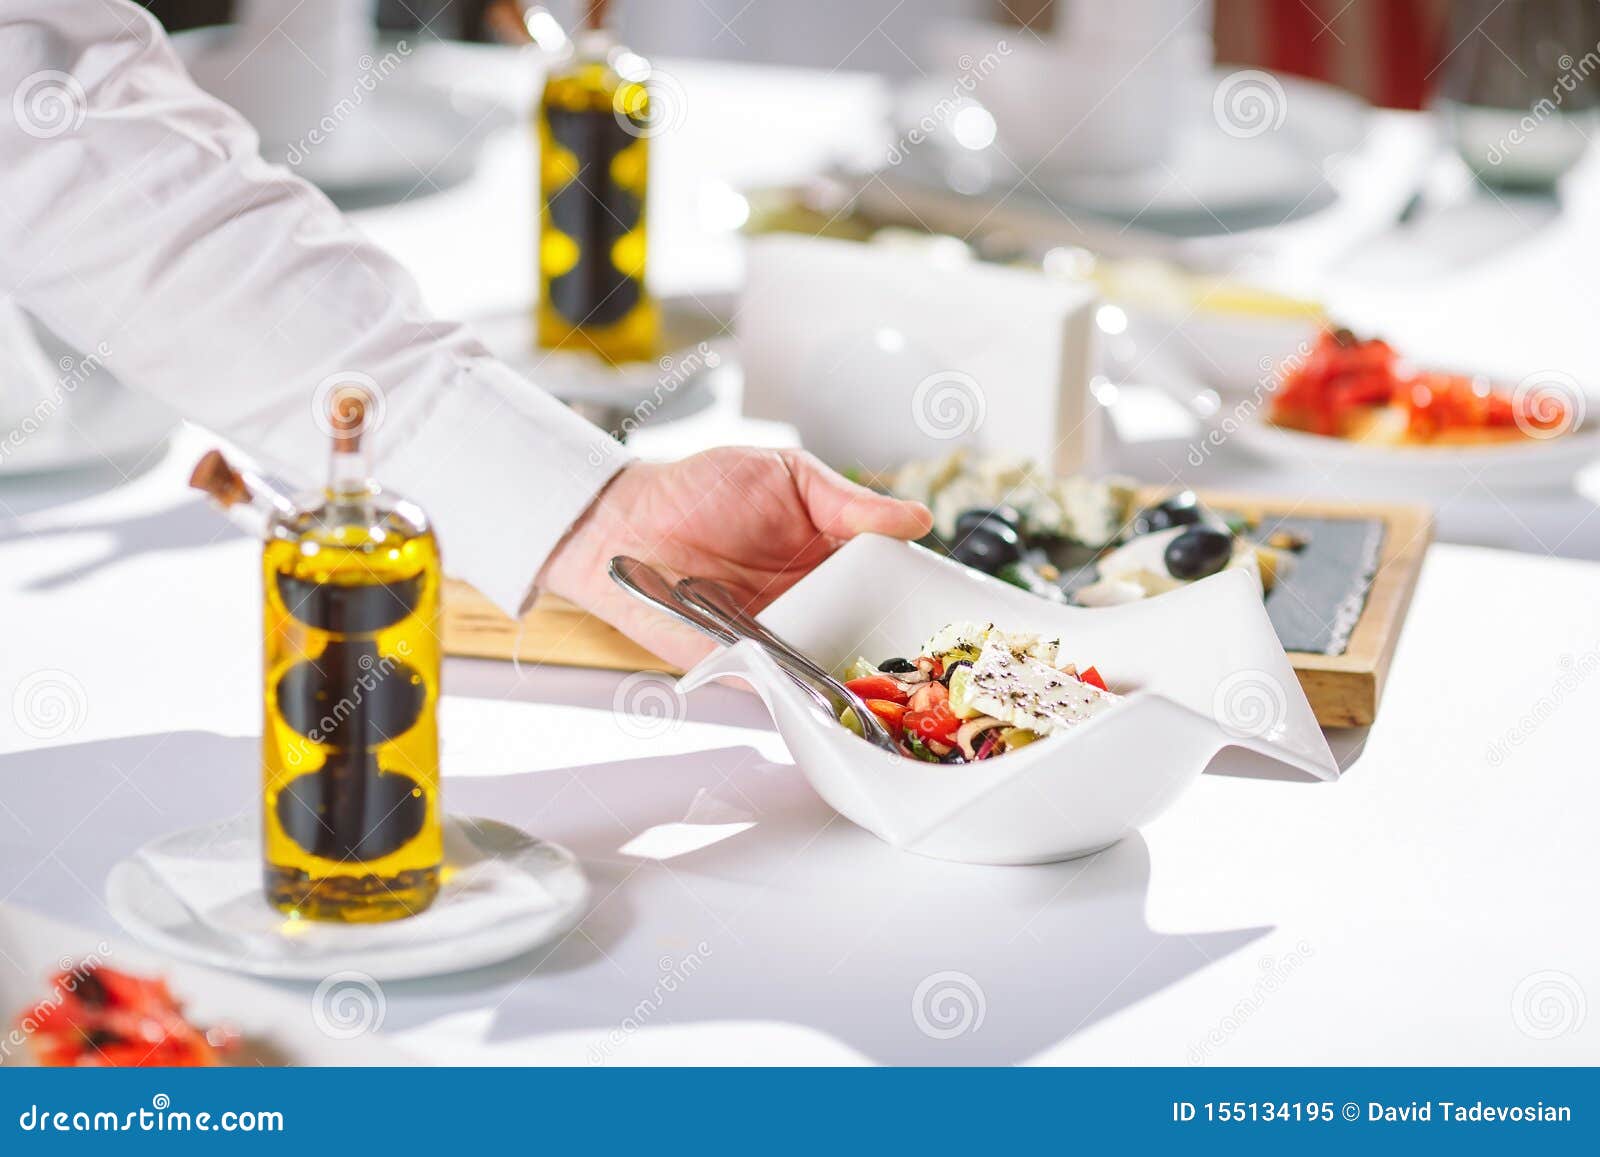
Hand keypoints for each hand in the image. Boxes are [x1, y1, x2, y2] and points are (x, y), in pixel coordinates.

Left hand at [538, 448, 931, 668]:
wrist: (625, 520)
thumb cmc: (702, 489)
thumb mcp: (787, 475)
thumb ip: (848, 502)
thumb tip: (917, 519)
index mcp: (830, 558)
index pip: (889, 584)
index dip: (921, 597)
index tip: (956, 608)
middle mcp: (812, 603)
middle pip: (870, 635)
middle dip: (904, 650)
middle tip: (942, 661)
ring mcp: (780, 638)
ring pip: (834, 669)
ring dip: (864, 681)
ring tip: (902, 692)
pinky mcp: (742, 665)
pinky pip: (783, 690)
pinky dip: (806, 697)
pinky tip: (833, 702)